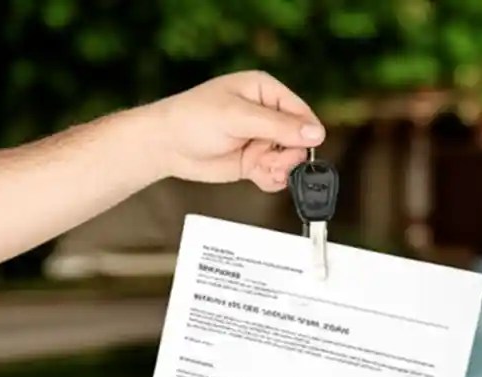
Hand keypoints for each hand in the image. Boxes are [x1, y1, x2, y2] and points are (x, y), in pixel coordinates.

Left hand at [146, 71, 325, 191]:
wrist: (164, 145)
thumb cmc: (192, 119)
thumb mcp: (238, 118)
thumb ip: (279, 126)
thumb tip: (317, 134)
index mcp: (265, 91)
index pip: (301, 112)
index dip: (304, 132)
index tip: (297, 147)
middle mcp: (267, 114)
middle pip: (299, 139)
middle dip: (289, 155)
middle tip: (273, 161)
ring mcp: (261, 139)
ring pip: (290, 160)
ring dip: (280, 169)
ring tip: (263, 170)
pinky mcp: (255, 161)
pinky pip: (278, 174)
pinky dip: (272, 179)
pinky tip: (259, 177)